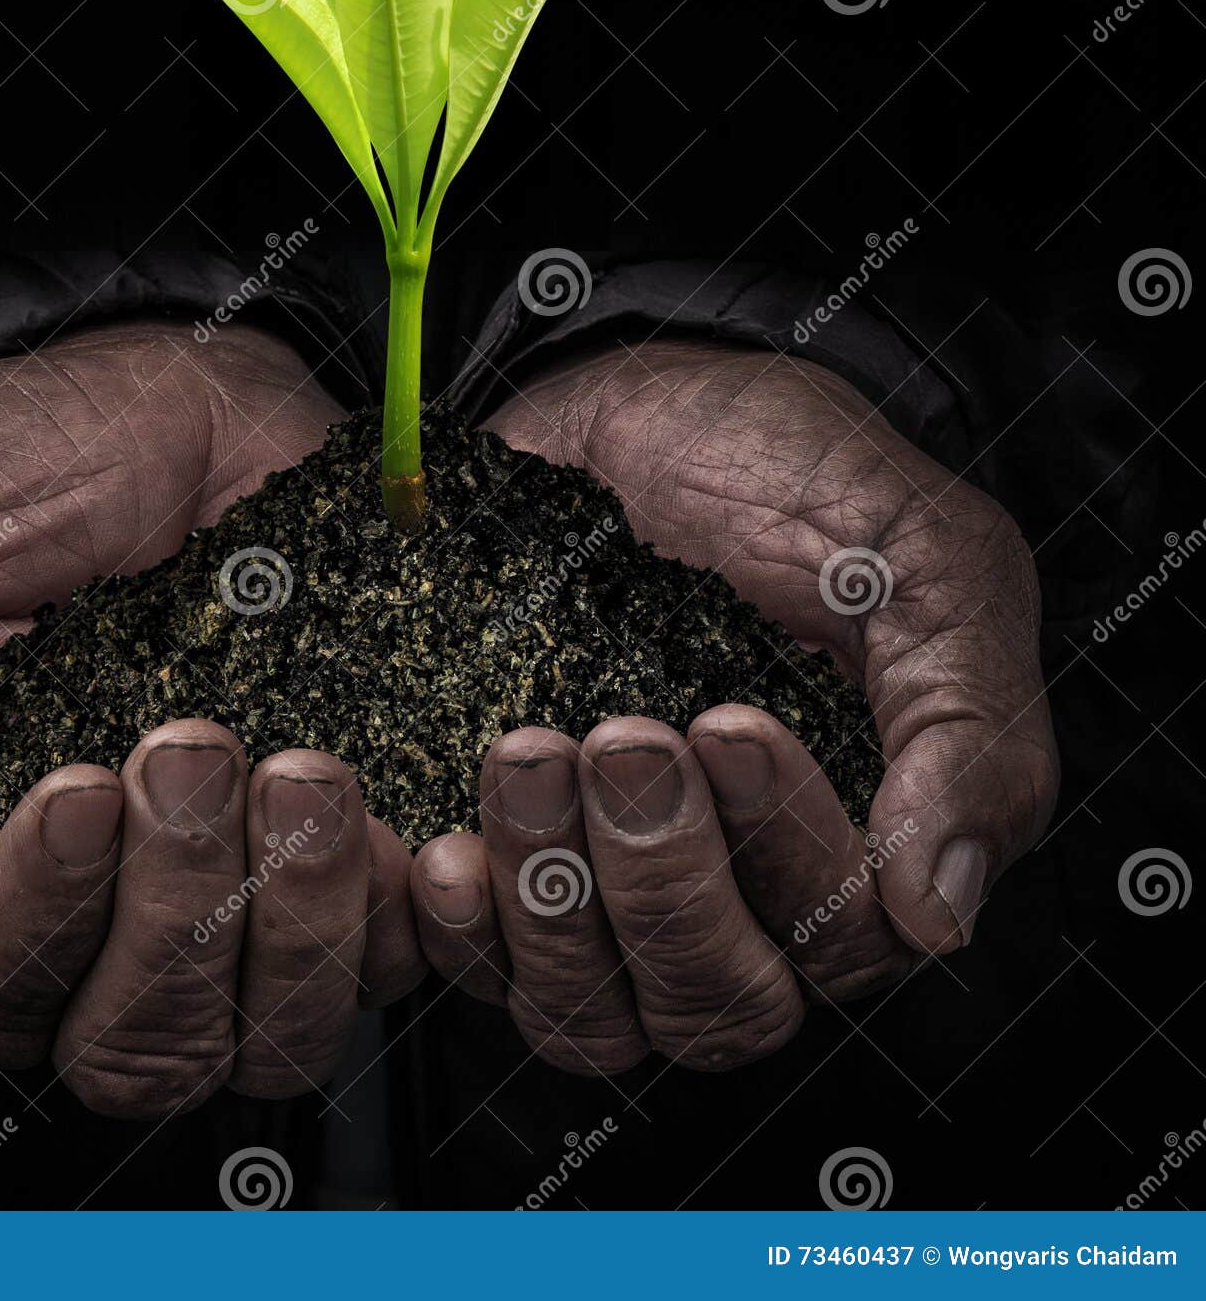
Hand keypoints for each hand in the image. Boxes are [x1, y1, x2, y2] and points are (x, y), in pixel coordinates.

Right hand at [0, 320, 424, 1116]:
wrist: (180, 383)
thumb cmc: (14, 472)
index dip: (32, 929)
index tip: (80, 787)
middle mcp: (116, 903)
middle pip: (140, 1047)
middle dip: (169, 922)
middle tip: (191, 752)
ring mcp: (248, 881)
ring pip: (277, 1029)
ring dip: (295, 919)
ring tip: (301, 767)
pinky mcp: (364, 837)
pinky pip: (409, 948)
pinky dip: (409, 906)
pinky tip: (399, 813)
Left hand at [411, 338, 1056, 1074]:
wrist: (632, 398)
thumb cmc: (789, 472)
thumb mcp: (924, 565)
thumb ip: (967, 729)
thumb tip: (936, 915)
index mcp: (852, 831)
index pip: (839, 940)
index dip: (785, 855)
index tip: (726, 722)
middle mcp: (731, 882)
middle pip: (711, 1003)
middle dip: (662, 883)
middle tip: (620, 737)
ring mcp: (605, 879)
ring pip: (589, 1010)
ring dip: (549, 902)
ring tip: (523, 750)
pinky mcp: (501, 849)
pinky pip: (471, 965)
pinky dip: (455, 930)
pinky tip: (440, 849)